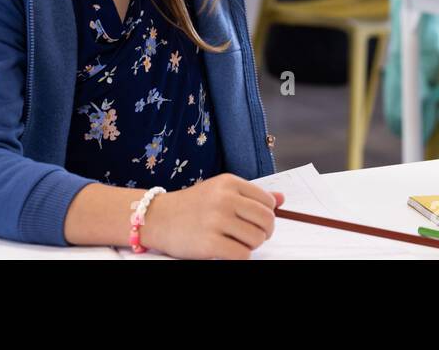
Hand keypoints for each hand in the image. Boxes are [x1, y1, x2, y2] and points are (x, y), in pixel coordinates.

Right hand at [139, 173, 284, 258]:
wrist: (157, 217)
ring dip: (250, 245)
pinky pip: (243, 255)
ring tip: (235, 242)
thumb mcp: (220, 191)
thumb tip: (281, 198)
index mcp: (229, 182)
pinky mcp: (209, 244)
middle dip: (265, 232)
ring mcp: (216, 221)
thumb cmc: (192, 206)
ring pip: (257, 239)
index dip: (267, 215)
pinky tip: (228, 251)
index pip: (268, 202)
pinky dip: (240, 257)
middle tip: (252, 236)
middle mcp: (224, 199)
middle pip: (267, 221)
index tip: (256, 221)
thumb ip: (250, 195)